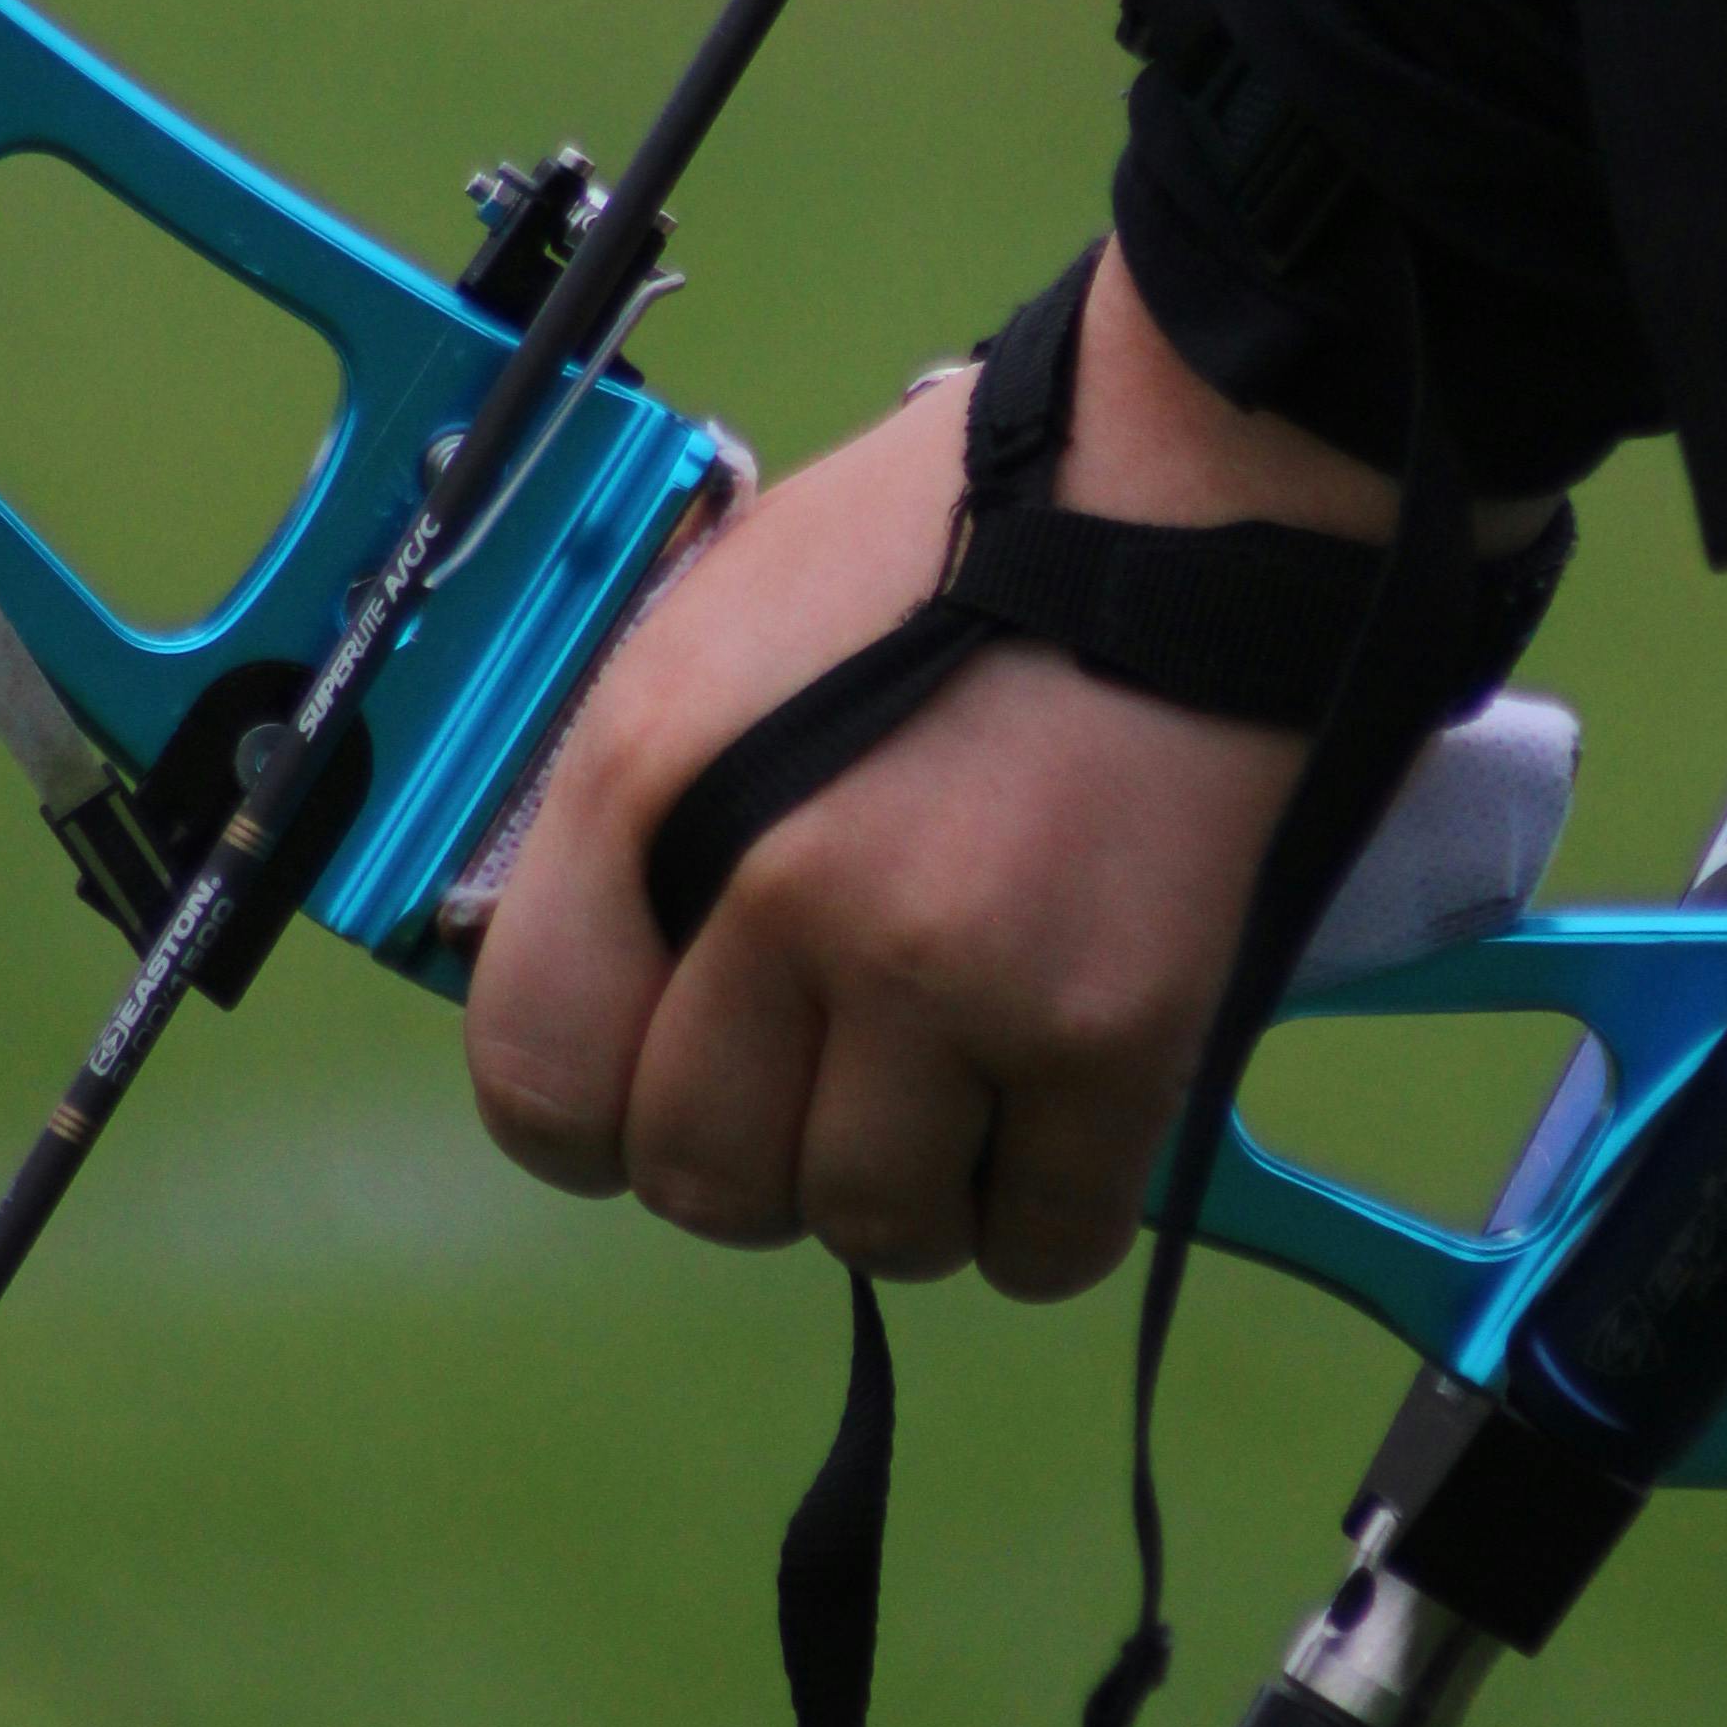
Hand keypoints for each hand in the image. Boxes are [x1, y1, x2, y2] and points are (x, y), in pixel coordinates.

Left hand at [463, 245, 1528, 1305]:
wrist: (1191, 483)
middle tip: (834, 1076)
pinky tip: (1053, 1119)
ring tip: (958, 1084)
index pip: (535, 1079)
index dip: (588, 1119)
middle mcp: (781, 898)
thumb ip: (630, 817)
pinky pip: (1040, 1242)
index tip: (653, 1095)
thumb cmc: (946, 539)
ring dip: (906, 1190)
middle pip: (705, 1180)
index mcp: (649, 778)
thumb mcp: (716, 631)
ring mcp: (951, 975)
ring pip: (872, 1228)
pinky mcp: (1113, 1031)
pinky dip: (1039, 1215)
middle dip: (758, 1157)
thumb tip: (604, 990)